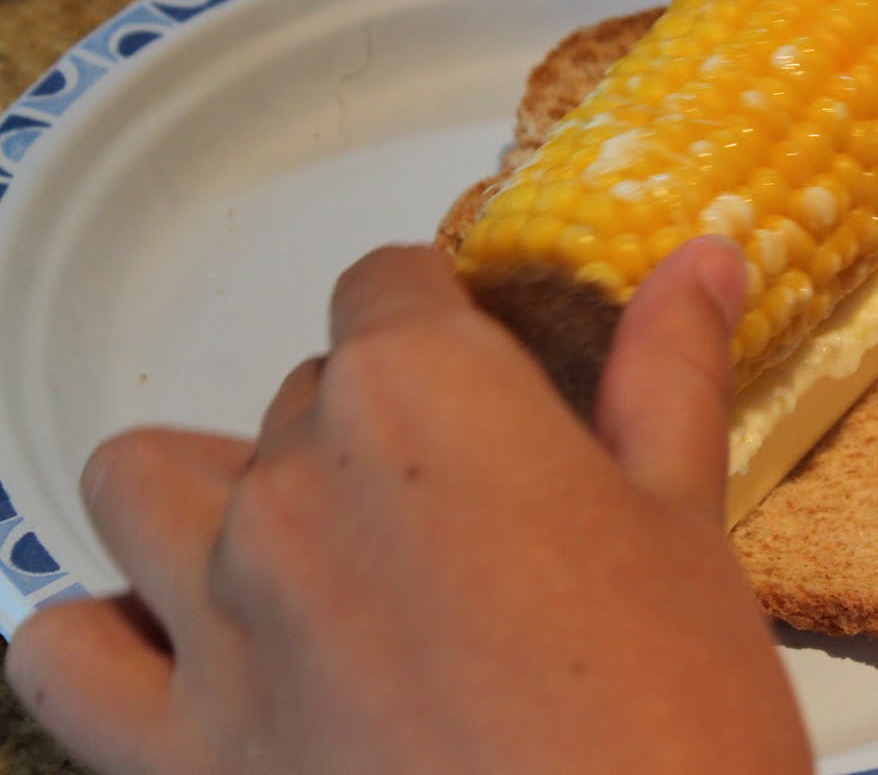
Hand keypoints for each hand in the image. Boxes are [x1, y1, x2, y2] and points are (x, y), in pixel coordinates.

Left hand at [6, 241, 811, 773]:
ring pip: (149, 485)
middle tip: (462, 510)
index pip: (387, 287)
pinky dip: (111, 636)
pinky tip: (191, 651)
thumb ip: (670, 369)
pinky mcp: (174, 749)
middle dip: (375, 427)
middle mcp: (295, 484)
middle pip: (305, 396)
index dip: (441, 319)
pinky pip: (66, 653)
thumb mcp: (687, 526)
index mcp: (424, 399)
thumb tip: (702, 260)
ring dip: (212, 494)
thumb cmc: (672, 718)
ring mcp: (217, 617)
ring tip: (305, 549)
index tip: (482, 369)